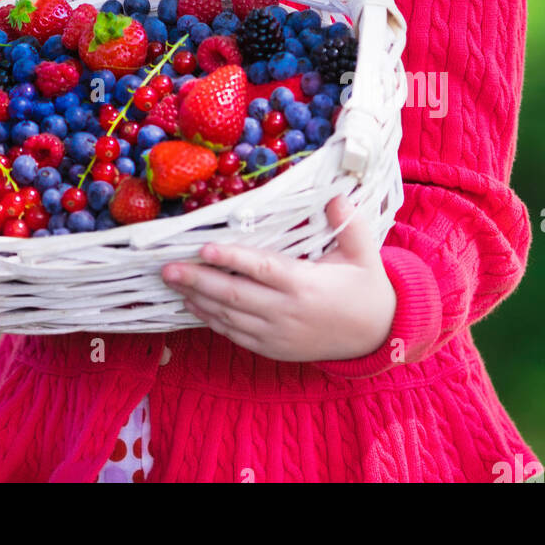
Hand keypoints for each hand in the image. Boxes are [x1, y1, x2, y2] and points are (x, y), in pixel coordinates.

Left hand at [160, 195, 398, 363]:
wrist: (376, 335)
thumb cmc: (366, 287)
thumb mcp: (364, 253)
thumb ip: (348, 222)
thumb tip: (334, 195)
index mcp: (306, 285)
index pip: (263, 269)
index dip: (232, 259)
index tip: (204, 248)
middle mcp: (287, 312)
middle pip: (236, 296)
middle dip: (198, 281)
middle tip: (167, 269)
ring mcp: (278, 335)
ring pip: (230, 317)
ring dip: (198, 300)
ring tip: (172, 283)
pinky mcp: (273, 348)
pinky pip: (235, 335)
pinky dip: (211, 321)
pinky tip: (193, 305)